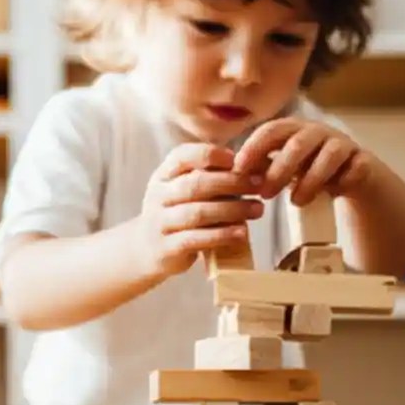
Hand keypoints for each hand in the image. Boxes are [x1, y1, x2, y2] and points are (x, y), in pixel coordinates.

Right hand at [134, 143, 263, 277]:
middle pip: (195, 184)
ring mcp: (160, 223)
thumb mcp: (184, 190)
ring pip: (197, 213)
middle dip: (231, 182)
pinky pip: (195, 239)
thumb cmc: (177, 213)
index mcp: (163, 175)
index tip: (237, 159)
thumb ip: (212, 177)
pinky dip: (221, 236)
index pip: (183, 156)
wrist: (146, 249)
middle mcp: (158, 196)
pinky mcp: (166, 248)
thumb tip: (257, 165)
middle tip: (258, 185)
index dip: (211, 155)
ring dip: (232, 210)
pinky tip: (241, 233)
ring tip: (257, 209)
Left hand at [233, 118, 378, 205]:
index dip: (254, 147)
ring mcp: (344, 144)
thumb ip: (260, 167)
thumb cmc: (307, 170)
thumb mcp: (282, 168)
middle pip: (298, 144)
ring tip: (295, 202)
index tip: (238, 168)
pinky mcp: (363, 161)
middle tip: (265, 194)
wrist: (352, 176)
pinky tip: (333, 195)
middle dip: (279, 170)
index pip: (271, 130)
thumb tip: (229, 175)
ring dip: (310, 181)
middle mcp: (319, 132)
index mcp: (294, 130)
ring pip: (329, 155)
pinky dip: (344, 181)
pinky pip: (357, 167)